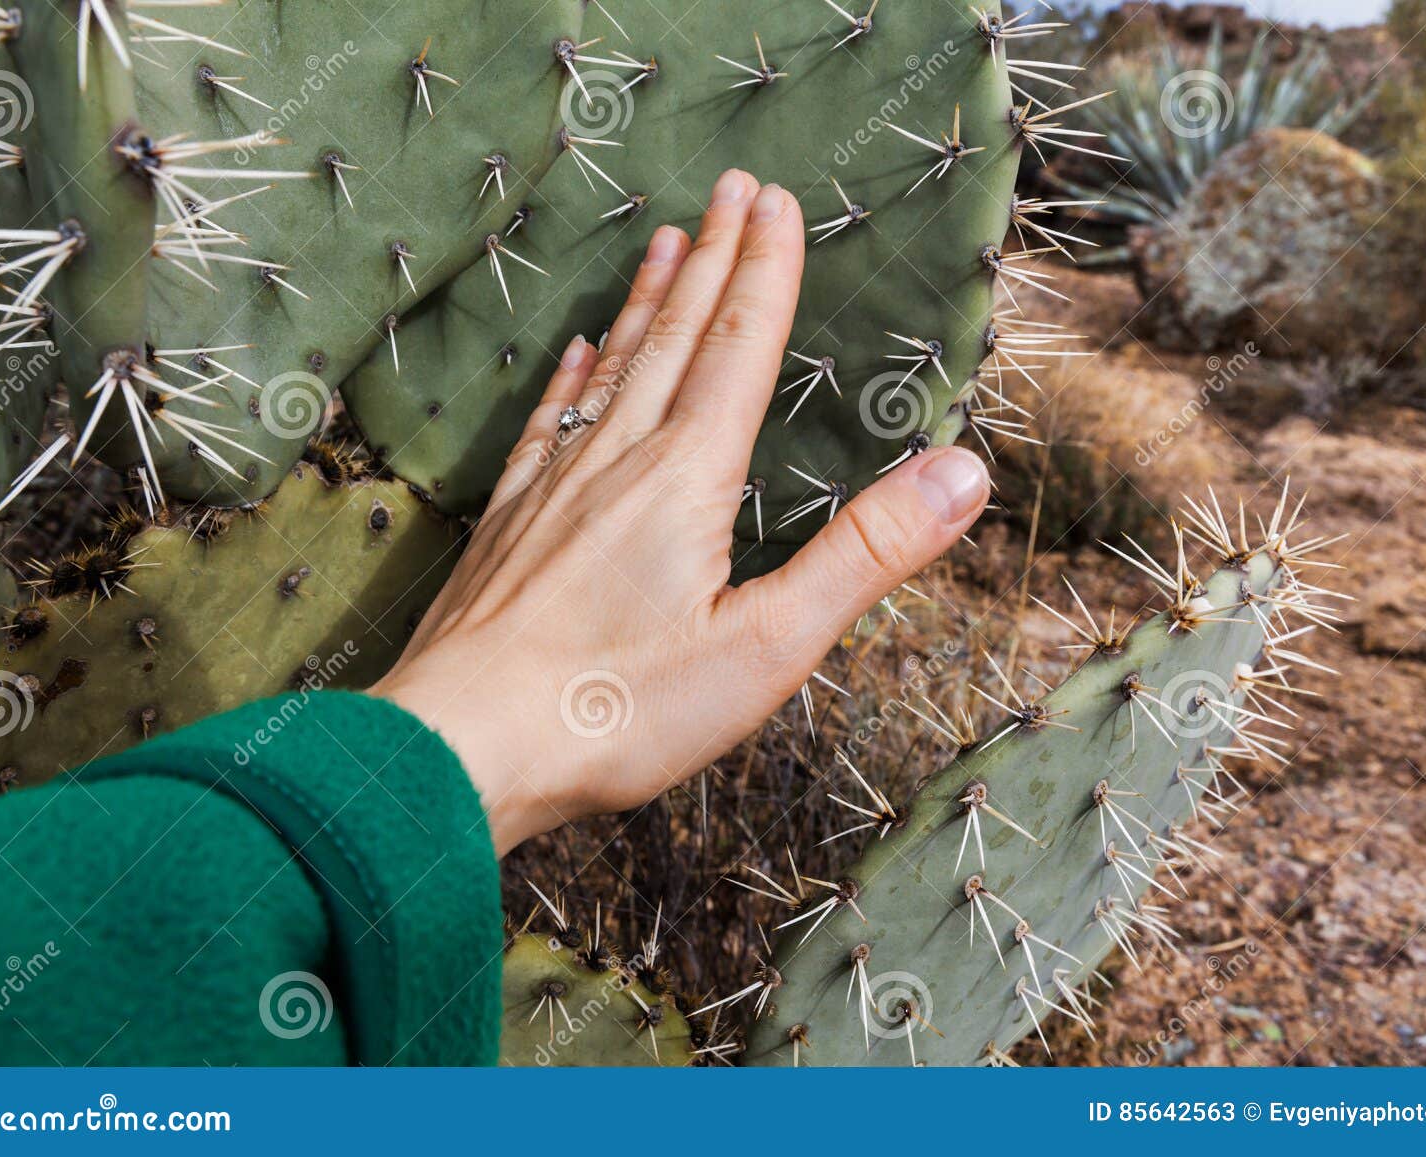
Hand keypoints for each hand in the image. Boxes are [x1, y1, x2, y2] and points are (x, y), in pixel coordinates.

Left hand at [370, 170, 989, 856]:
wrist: (462, 749)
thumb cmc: (620, 711)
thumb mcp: (768, 647)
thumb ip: (864, 555)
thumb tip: (963, 473)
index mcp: (688, 481)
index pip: (739, 351)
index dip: (766, 274)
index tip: (779, 203)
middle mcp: (618, 462)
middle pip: (675, 338)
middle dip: (712, 258)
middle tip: (733, 185)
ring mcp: (553, 489)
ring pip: (611, 368)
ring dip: (644, 300)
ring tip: (664, 240)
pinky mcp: (510, 527)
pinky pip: (548, 424)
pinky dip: (571, 376)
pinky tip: (574, 354)